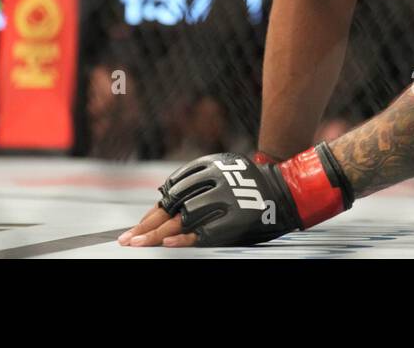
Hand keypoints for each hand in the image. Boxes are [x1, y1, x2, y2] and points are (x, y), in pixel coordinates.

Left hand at [119, 146, 351, 247]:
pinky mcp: (233, 220)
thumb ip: (199, 184)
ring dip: (157, 235)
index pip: (171, 192)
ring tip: (138, 246)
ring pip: (182, 220)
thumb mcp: (225, 174)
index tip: (136, 227)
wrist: (287, 192)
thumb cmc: (252, 186)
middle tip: (126, 240)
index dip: (152, 212)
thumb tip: (164, 201)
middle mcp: (213, 182)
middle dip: (146, 226)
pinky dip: (183, 239)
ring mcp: (223, 201)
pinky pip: (202, 232)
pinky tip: (167, 244)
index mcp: (210, 167)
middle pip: (171, 206)